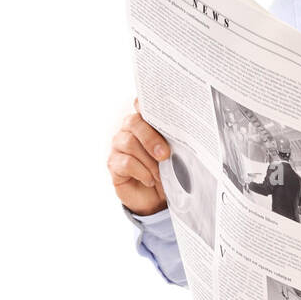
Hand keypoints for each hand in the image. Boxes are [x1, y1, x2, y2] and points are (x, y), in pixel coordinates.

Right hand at [108, 97, 169, 215]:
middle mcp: (129, 130)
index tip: (156, 107)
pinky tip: (150, 179)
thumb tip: (187, 136)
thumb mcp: (176, 154)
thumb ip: (175, 141)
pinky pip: (126, 163)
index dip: (144, 103)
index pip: (141, 105)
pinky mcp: (113, 163)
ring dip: (149, 161)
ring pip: (129, 143)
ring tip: (160, 173)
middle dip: (151, 138)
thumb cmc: (167, 170)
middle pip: (134, 122)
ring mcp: (119, 146)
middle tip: (165, 154)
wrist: (156, 196)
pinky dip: (142, 172)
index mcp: (146, 122)